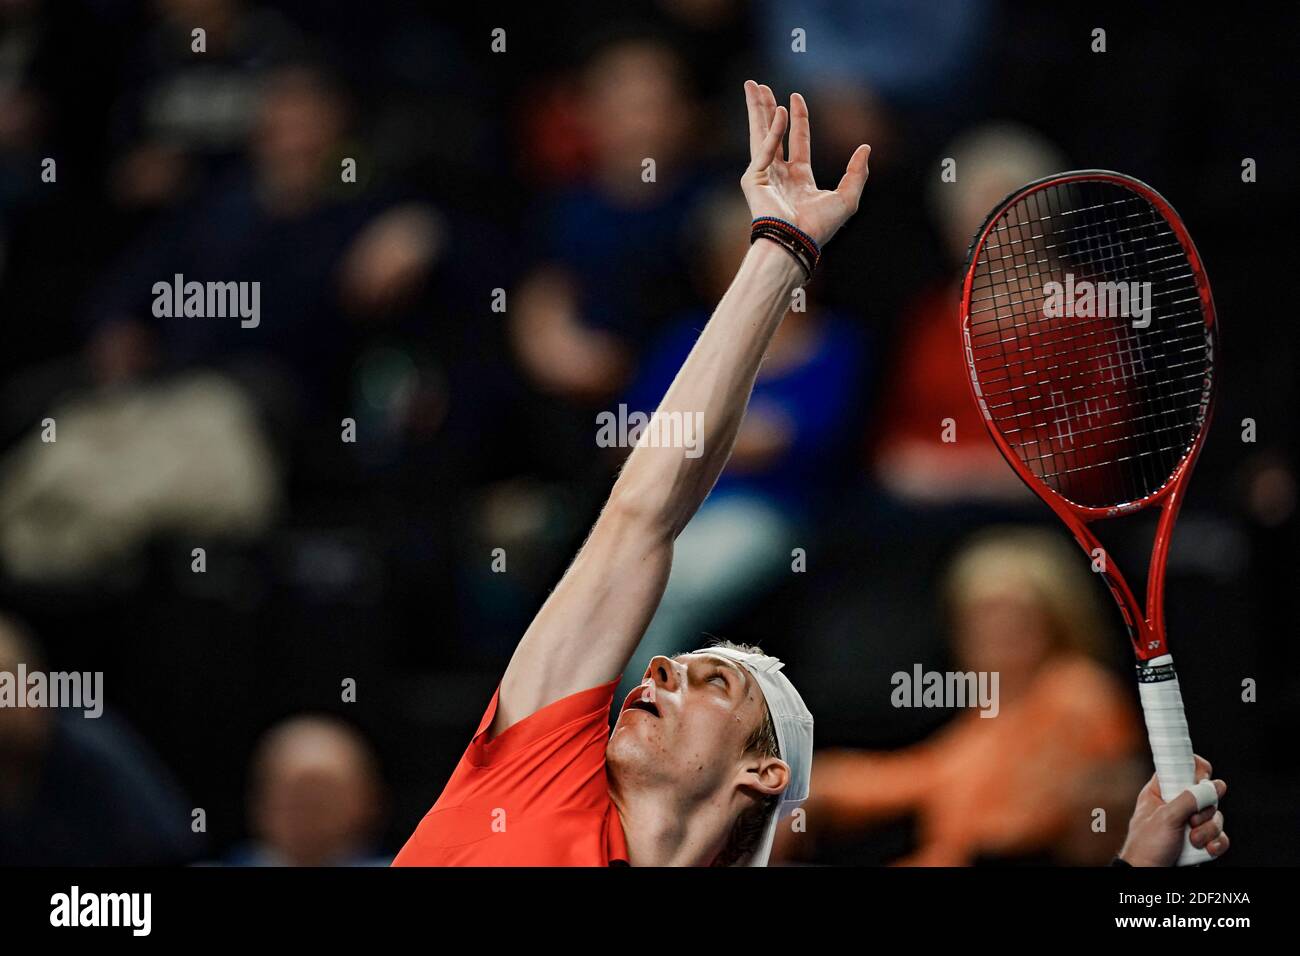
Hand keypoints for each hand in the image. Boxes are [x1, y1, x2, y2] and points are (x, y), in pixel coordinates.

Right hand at [741, 81, 869, 247]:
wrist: (798, 240)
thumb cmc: (820, 226)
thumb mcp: (848, 197)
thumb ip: (857, 172)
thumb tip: (865, 147)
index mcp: (798, 177)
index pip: (797, 140)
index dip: (798, 118)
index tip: (795, 97)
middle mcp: (778, 173)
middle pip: (771, 131)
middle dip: (765, 108)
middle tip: (759, 85)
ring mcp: (763, 174)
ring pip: (759, 133)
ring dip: (755, 109)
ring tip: (751, 85)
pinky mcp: (752, 178)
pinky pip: (764, 149)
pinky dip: (773, 131)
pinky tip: (781, 112)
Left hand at [1118, 754, 1228, 865]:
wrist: (1149, 875)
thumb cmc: (1146, 846)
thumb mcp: (1166, 818)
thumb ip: (1189, 799)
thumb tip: (1214, 785)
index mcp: (1161, 791)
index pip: (1181, 768)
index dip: (1196, 769)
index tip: (1203, 777)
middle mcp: (1176, 804)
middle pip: (1206, 794)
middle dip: (1205, 810)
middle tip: (1191, 821)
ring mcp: (1189, 823)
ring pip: (1215, 817)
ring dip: (1208, 831)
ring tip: (1192, 841)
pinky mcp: (1200, 840)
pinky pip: (1220, 836)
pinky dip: (1217, 843)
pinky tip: (1207, 849)